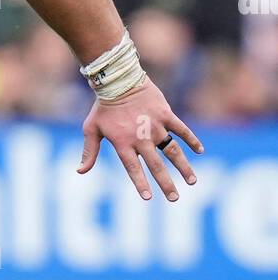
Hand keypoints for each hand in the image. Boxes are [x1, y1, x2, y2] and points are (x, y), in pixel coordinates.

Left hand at [77, 76, 203, 201]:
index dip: (141, 183)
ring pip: (173, 150)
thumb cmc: (103, 107)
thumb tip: (80, 172)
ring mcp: (155, 126)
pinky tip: (200, 151)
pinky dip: (191, 139)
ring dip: (183, 166)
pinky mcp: (166, 114)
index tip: (148, 198)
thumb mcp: (91, 129)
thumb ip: (89, 152)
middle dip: (166, 184)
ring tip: (192, 181)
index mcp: (123, 143)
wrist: (118, 80)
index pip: (133, 169)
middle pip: (156, 165)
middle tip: (174, 199)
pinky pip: (181, 129)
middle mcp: (141, 138)